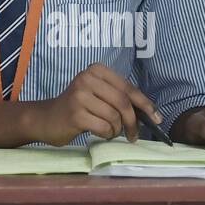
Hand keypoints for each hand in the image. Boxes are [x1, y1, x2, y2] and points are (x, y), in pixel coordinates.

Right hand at [32, 63, 160, 145]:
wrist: (48, 118)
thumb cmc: (79, 107)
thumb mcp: (99, 94)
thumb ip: (120, 97)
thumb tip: (151, 113)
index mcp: (96, 70)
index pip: (128, 87)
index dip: (145, 104)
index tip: (156, 118)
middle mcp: (87, 78)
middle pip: (123, 102)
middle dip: (133, 122)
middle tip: (133, 135)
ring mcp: (80, 95)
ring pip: (114, 117)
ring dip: (116, 130)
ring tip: (108, 131)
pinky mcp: (75, 113)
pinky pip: (104, 127)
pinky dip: (106, 134)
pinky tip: (99, 133)